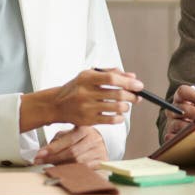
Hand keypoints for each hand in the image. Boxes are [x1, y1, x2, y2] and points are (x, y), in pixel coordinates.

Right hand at [21, 68, 142, 131]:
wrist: (56, 104)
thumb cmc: (76, 88)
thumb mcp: (89, 75)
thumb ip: (111, 73)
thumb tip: (132, 77)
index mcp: (86, 78)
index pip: (111, 78)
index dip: (128, 82)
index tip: (139, 85)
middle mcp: (85, 92)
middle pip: (116, 94)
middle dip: (131, 96)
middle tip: (137, 97)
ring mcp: (86, 108)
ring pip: (115, 108)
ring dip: (126, 107)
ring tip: (126, 105)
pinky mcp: (87, 120)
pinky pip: (110, 120)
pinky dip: (119, 118)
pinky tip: (119, 115)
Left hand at [33, 126, 107, 166]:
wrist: (97, 141)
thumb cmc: (80, 138)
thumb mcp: (69, 133)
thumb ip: (57, 140)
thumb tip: (43, 152)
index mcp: (84, 129)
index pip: (68, 140)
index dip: (53, 148)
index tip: (40, 154)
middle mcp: (93, 139)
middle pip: (72, 152)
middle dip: (54, 158)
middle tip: (40, 161)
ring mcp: (99, 151)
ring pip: (78, 162)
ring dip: (62, 166)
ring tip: (51, 166)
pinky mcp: (102, 161)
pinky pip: (86, 170)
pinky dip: (74, 172)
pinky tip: (65, 171)